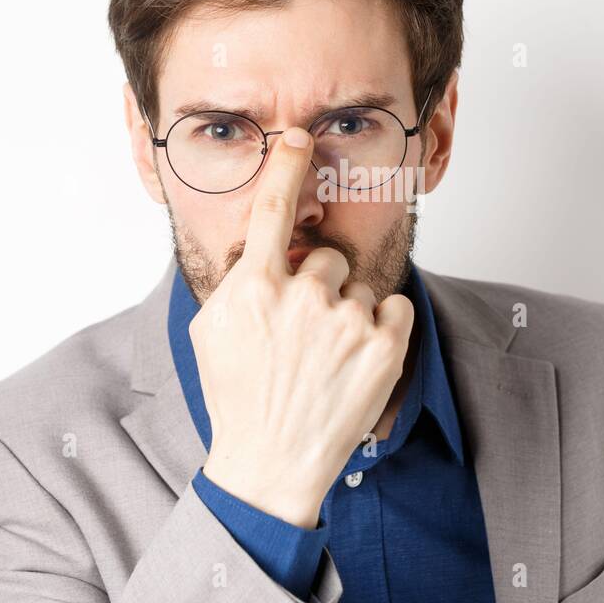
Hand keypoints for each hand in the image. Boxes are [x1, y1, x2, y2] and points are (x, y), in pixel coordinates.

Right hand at [193, 126, 414, 529]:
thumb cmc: (236, 395)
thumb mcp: (210, 330)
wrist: (271, 463)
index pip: (273, 209)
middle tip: (303, 332)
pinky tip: (355, 360)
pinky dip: (381, 328)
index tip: (300, 140)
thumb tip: (258, 248)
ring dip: (347, 312)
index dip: (288, 168)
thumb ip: (237, 280)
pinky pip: (393, 308)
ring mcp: (347, 321)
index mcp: (255, 287)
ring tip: (326, 358)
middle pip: (324, 257)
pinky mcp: (385, 347)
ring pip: (357, 286)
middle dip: (317, 285)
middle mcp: (303, 296)